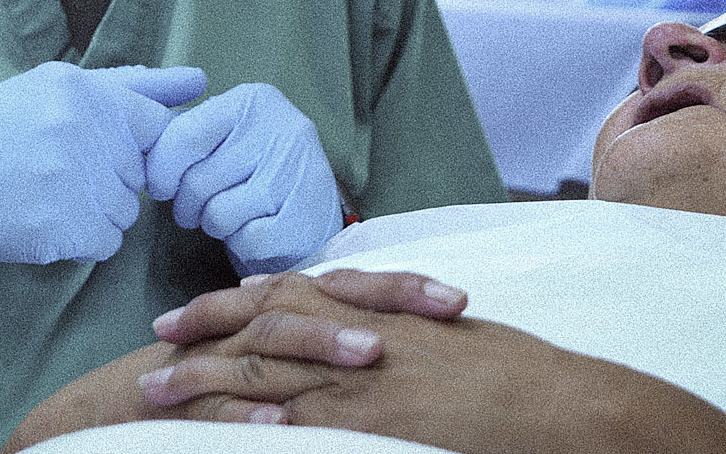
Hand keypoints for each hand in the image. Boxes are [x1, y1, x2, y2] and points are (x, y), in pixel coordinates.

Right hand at [0, 62, 205, 263]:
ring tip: (51, 196)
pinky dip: (82, 240)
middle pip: (141, 175)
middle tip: (62, 173)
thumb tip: (200, 80)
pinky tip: (47, 220)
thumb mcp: (59, 86)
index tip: (106, 154)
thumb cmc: (2, 127)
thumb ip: (135, 85)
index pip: (157, 129)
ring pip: (126, 213)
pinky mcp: (58, 228)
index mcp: (85, 92)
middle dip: (112, 180)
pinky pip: (105, 243)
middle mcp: (81, 132)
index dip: (138, 149)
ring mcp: (69, 182)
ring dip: (98, 213)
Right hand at [1, 270, 464, 451]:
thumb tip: (402, 351)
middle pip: (326, 297)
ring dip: (324, 342)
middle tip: (446, 307)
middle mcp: (259, 323)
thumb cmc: (214, 383)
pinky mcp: (188, 397)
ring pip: (277, 341)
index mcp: (287, 312)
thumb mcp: (282, 364)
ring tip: (374, 354)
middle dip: (385, 300)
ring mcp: (222, 357)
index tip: (460, 299)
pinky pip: (220, 403)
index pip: (353, 290)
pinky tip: (283, 419)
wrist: (120, 404)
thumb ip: (330, 353)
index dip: (404, 290)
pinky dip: (250, 408)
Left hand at [138, 272, 725, 453]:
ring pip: (269, 372)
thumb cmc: (521, 377)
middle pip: (265, 326)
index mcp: (380, 314)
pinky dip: (262, 423)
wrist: (570, 407)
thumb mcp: (452, 341)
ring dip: (208, 379)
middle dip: (205, 333)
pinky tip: (225, 428)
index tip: (193, 310)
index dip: (236, 303)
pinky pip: (309, 421)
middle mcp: (365, 338)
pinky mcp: (381, 422)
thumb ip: (399, 333)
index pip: (291, 297)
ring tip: (156, 388)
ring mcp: (371, 381)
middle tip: (155, 341)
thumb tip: (364, 338)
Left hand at [145, 83, 341, 274]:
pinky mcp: (304, 220)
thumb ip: (188, 130)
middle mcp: (282, 129)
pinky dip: (242, 244)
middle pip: (197, 181)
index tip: (162, 185)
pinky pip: (244, 240)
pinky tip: (257, 231)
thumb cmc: (255, 172)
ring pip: (217, 214)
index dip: (161, 170)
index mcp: (255, 100)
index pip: (183, 135)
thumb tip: (139, 141)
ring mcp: (298, 175)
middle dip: (187, 204)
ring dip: (215, 225)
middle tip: (200, 206)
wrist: (313, 215)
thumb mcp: (228, 133)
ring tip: (233, 215)